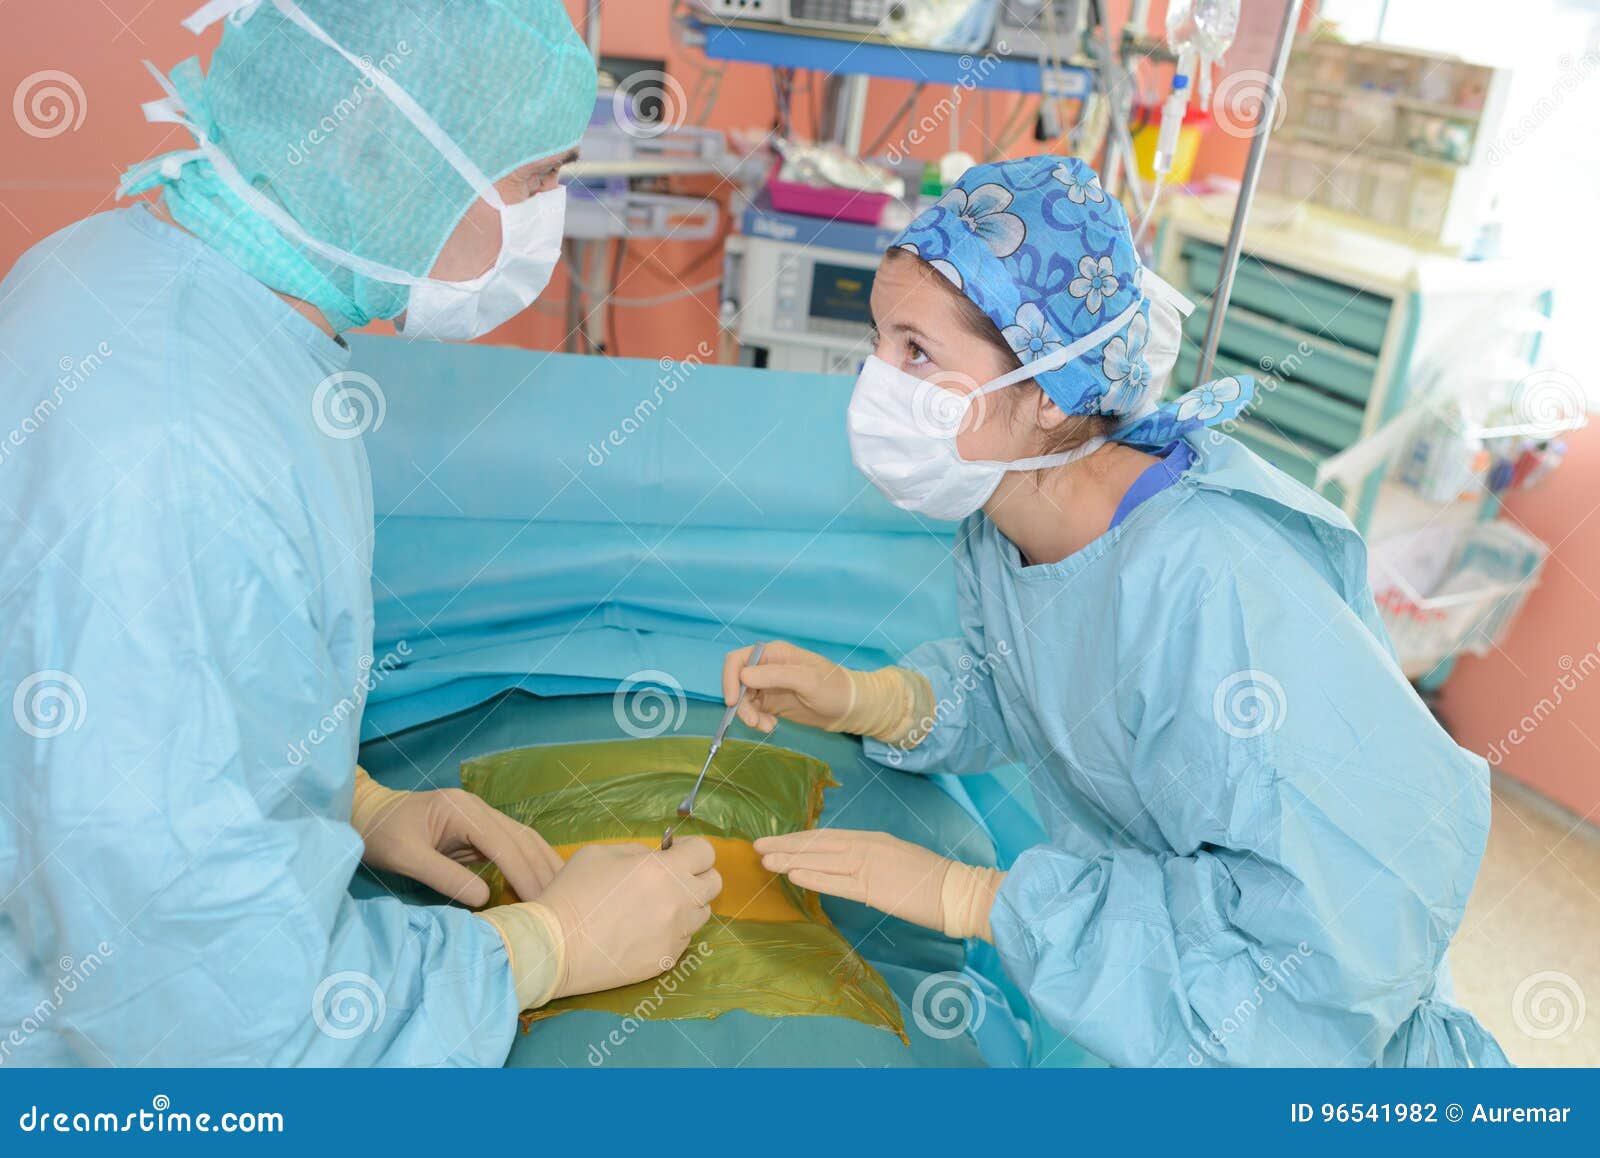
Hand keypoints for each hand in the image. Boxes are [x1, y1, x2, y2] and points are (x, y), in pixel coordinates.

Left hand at [351, 769, 562, 908]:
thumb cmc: (381, 834)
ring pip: (523, 840)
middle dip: (542, 870)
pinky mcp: (477, 832)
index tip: (539, 900)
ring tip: (563, 894)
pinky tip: (542, 882)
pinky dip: (529, 865)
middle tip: (561, 903)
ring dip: (543, 865)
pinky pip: (511, 847)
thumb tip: (484, 899)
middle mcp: (478, 809)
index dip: (523, 872)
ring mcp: (480, 818)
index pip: (503, 842)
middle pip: (522, 838)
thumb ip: (444, 876)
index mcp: (462, 810)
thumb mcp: (405, 857)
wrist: (366, 814)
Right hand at [538, 838, 721, 998]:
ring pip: (701, 914)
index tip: (675, 851)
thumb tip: (658, 857)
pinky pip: (683, 939)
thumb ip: (638, 851)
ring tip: (656, 906)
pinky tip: (644, 930)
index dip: (692, 848)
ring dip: (687, 905)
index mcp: (663, 871)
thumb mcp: (600, 853)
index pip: (706, 852)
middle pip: (714, 884)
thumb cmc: (572, 893)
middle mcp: (678, 903)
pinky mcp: (666, 960)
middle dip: (697, 875)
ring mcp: (675, 935)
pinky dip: (672, 931)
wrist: (555, 946)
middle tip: (672, 877)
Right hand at [722, 640, 855, 732]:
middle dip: (740, 704)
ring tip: (767, 728)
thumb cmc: (833, 688)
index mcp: (773, 654)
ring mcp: (768, 686)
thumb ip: (775, 676)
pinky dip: (756, 720)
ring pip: (742, 699)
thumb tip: (743, 676)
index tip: (732, 702)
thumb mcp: (807, 680)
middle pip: (736, 683)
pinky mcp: (771, 703)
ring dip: (748, 715)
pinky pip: (752, 711)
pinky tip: (771, 727)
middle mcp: (766, 667)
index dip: (729, 679)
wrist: (849, 709)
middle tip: (754, 722)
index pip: (738, 660)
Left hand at [756, 829, 1002, 939]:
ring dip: (790, 858)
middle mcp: (868, 846)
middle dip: (785, 844)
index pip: (827, 836)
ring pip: (822, 859)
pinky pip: (838, 882)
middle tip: (757, 846)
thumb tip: (842, 866)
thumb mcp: (896, 859)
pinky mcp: (875, 887)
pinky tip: (793, 875)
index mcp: (873, 838)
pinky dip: (814, 876)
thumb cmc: (931, 880)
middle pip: (818, 843)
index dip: (798, 838)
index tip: (775, 840)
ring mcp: (870, 865)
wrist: (959, 891)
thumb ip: (868, 860)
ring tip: (765, 860)